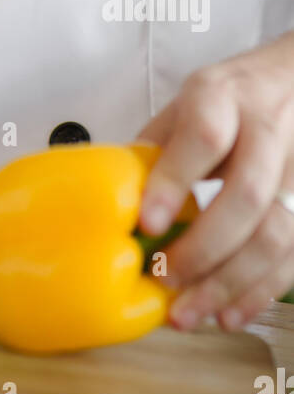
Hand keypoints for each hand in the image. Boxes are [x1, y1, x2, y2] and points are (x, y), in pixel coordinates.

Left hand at [133, 30, 293, 330]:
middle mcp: (266, 128)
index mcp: (222, 95)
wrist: (292, 80)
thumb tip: (117, 201)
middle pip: (247, 193)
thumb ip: (156, 147)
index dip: (174, 181)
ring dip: (231, 282)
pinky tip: (227, 313)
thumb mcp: (185, 103)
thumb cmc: (227, 99)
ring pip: (276, 232)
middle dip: (204, 247)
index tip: (146, 223)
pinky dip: (260, 292)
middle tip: (165, 277)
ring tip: (188, 311)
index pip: (203, 137)